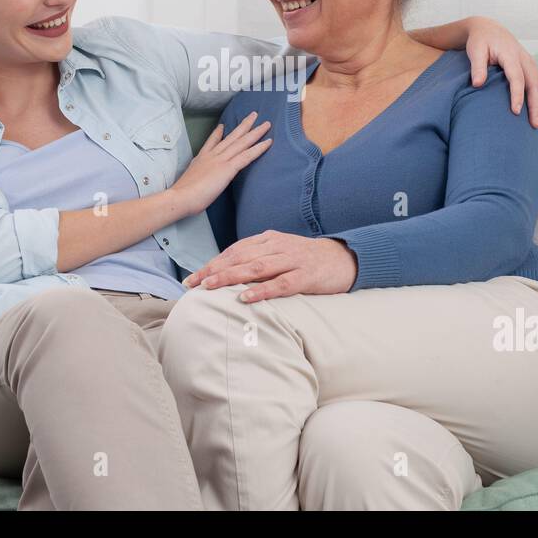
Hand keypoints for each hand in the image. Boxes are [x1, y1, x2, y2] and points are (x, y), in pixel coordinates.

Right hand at [169, 112, 271, 216]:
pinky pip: (247, 156)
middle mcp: (212, 156)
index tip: (222, 126)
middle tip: (253, 115)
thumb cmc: (183, 195)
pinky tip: (268, 142)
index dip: (217, 134)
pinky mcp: (228, 168)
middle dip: (243, 125)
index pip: (211, 143)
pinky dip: (258, 148)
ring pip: (242, 142)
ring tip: (266, 123)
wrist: (181, 196)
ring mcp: (221, 160)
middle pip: (231, 137)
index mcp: (201, 159)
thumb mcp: (188, 180)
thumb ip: (197, 177)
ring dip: (255, 132)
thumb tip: (199, 180)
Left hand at [181, 230, 356, 301]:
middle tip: (192, 284)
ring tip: (210, 287)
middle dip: (213, 270)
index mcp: (268, 240)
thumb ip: (258, 257)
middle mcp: (277, 247)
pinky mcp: (306, 276)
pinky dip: (262, 290)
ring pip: (255, 268)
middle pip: (239, 258)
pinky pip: (281, 283)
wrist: (345, 258)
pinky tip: (245, 298)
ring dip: (230, 277)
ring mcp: (291, 260)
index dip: (212, 264)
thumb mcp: (280, 251)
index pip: (234, 251)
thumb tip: (228, 272)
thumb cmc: (307, 258)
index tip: (193, 278)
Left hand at [463, 16, 537, 127]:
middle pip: (534, 84)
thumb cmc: (479, 41)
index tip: (515, 112)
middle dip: (536, 105)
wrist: (488, 28)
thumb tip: (477, 84)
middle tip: (534, 125)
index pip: (517, 77)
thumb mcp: (475, 50)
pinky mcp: (530, 66)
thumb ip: (477, 67)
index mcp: (510, 54)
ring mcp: (529, 62)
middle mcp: (524, 58)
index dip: (517, 95)